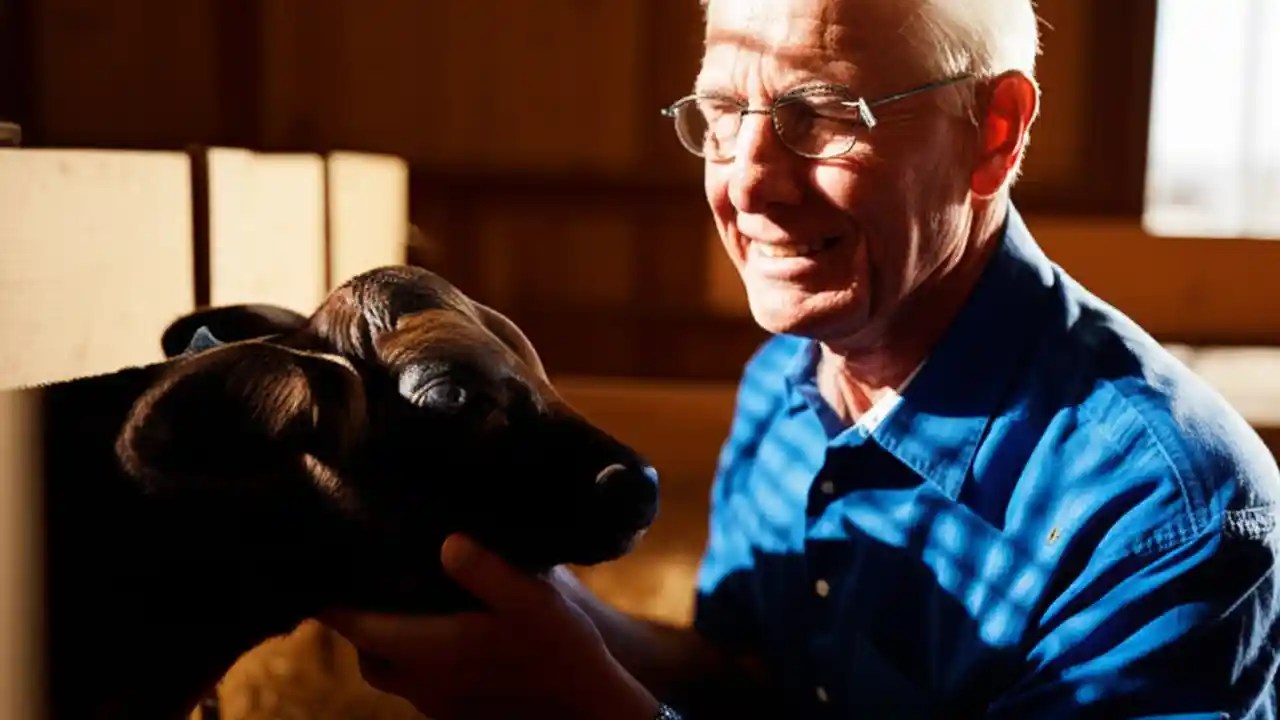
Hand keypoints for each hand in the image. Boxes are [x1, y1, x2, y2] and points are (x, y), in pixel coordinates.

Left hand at [323, 533, 659, 719]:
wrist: (590, 711)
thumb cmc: (560, 650)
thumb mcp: (530, 599)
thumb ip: (485, 570)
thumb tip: (447, 541)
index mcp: (430, 651)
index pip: (357, 626)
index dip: (332, 602)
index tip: (319, 572)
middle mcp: (424, 683)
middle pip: (368, 654)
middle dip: (358, 624)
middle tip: (366, 585)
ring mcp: (440, 704)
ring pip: (392, 674)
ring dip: (388, 643)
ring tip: (403, 605)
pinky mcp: (459, 714)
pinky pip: (420, 686)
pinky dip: (415, 661)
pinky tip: (444, 636)